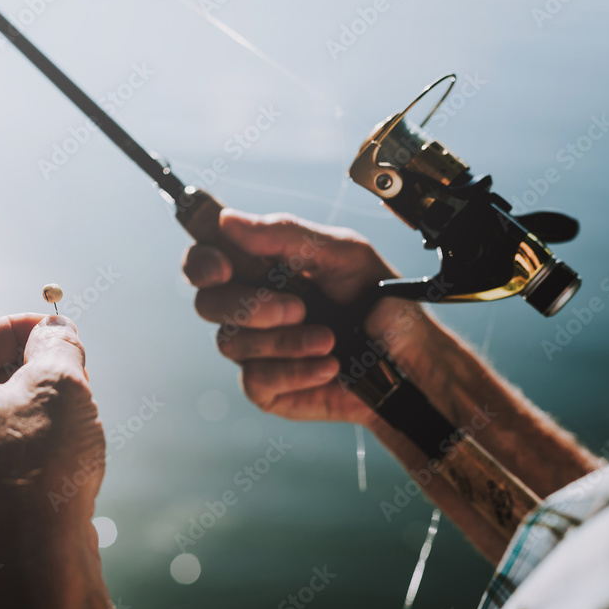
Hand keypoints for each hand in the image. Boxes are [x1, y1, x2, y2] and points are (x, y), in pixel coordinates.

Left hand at [0, 314, 131, 608]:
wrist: (36, 569)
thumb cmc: (42, 469)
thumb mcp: (60, 384)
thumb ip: (56, 344)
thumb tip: (55, 330)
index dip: (20, 327)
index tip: (57, 329)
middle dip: (27, 366)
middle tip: (71, 368)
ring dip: (29, 406)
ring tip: (73, 412)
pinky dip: (23, 444)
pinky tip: (60, 455)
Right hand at [182, 208, 433, 427]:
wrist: (406, 356)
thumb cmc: (375, 297)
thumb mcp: (341, 253)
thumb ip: (285, 234)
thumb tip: (229, 222)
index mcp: (258, 268)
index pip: (205, 260)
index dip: (201, 263)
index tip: (223, 267)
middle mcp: (248, 308)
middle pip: (207, 303)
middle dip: (247, 305)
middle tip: (297, 307)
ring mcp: (253, 349)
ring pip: (231, 343)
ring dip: (282, 340)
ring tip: (329, 338)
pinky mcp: (265, 387)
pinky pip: (256, 379)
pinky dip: (295, 370)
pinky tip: (328, 365)